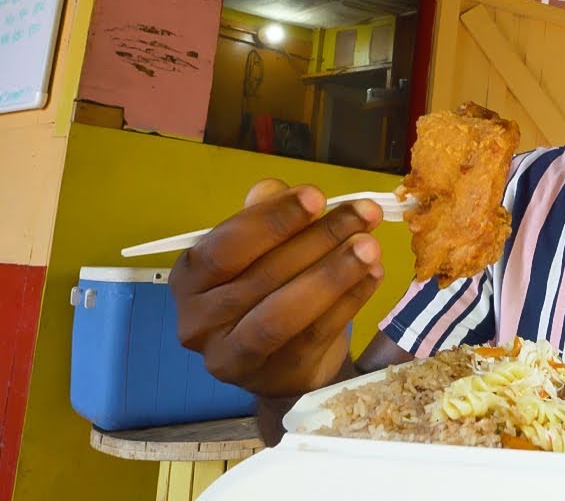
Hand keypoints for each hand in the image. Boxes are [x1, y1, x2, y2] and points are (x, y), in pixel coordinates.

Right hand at [170, 179, 384, 397]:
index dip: (273, 220)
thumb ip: (263, 216)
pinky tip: (374, 274)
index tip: (317, 196)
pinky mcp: (274, 376)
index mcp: (190, 277)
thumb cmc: (266, 290)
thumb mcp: (259, 249)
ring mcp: (233, 356)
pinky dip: (350, 301)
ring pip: (286, 312)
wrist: (280, 362)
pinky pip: (317, 334)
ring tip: (371, 246)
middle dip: (320, 239)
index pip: (228, 246)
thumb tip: (276, 189)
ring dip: (335, 273)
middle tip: (365, 214)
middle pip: (263, 275)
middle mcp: (199, 321)